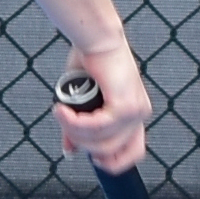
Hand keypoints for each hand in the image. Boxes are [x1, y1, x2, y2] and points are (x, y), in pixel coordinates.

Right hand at [53, 44, 150, 171]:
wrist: (96, 37)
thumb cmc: (91, 60)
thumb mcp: (84, 99)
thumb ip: (81, 126)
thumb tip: (70, 150)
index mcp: (134, 113)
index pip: (134, 152)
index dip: (113, 162)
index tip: (92, 158)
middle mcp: (139, 113)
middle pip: (110, 151)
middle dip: (82, 143)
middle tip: (65, 125)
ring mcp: (134, 110)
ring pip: (101, 141)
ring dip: (75, 131)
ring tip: (60, 113)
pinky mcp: (124, 105)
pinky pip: (96, 127)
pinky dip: (75, 123)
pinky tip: (61, 111)